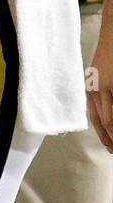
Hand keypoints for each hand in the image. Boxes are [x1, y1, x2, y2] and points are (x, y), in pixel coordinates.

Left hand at [88, 37, 112, 151]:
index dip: (105, 136)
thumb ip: (103, 94)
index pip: (96, 119)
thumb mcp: (102, 75)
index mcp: (92, 88)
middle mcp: (98, 87)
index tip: (111, 149)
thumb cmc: (112, 53)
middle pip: (106, 120)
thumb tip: (108, 118)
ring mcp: (109, 83)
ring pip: (112, 116)